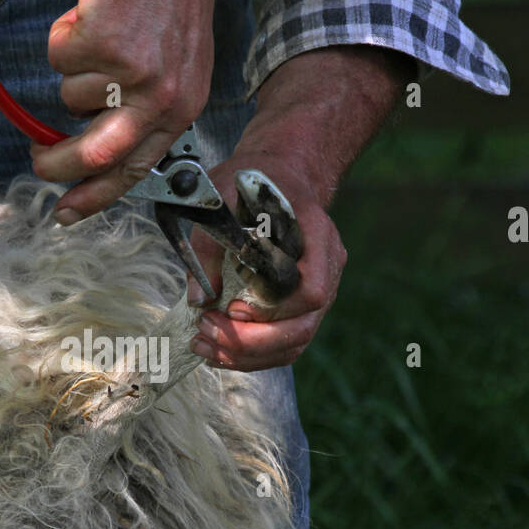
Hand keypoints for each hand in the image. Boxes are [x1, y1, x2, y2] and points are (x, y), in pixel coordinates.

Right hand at [30, 0, 221, 223]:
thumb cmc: (165, 12)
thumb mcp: (170, 75)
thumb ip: (138, 116)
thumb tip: (91, 159)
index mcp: (178, 112)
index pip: (134, 170)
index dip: (95, 197)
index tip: (66, 212)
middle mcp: (159, 98)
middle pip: (95, 155)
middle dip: (56, 163)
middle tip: (38, 156)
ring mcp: (131, 72)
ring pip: (69, 96)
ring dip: (72, 70)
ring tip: (100, 40)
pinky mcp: (104, 43)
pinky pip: (59, 57)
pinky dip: (64, 36)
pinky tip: (93, 17)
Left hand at [187, 46, 413, 370]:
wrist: (279, 174)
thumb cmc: (251, 181)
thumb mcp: (221, 195)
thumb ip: (209, 243)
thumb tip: (200, 298)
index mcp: (316, 233)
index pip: (312, 290)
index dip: (272, 308)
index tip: (231, 305)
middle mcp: (327, 267)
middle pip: (302, 327)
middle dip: (251, 342)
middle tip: (205, 332)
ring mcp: (320, 290)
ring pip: (294, 343)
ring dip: (247, 355)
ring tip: (204, 347)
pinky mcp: (302, 306)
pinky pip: (285, 344)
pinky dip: (251, 355)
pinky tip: (218, 350)